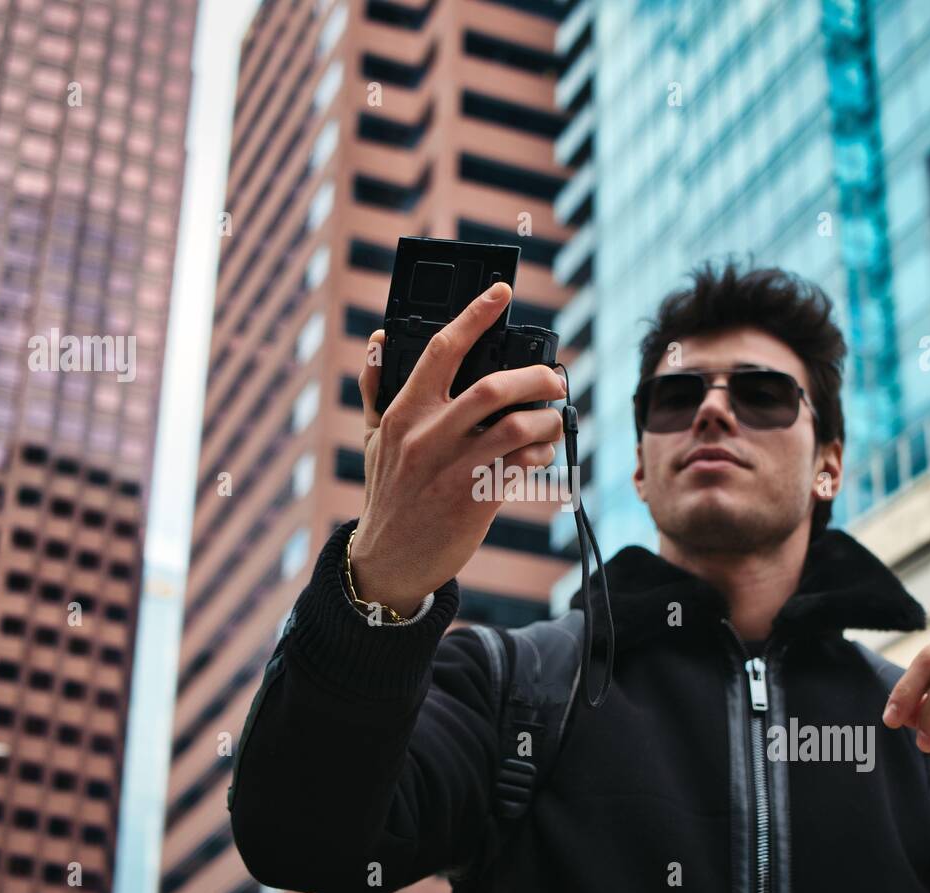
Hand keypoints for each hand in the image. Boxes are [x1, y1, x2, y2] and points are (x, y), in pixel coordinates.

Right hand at [350, 281, 566, 614]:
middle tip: (555, 380)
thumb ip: (376, 388)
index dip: (474, 316)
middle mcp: (427, 437)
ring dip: (544, 421)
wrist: (389, 561)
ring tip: (552, 421)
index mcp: (404, 413)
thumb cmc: (387, 494)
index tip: (501, 293)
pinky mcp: (474, 500)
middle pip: (491, 389)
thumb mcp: (374, 440)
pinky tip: (541, 454)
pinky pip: (520, 467)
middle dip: (534, 378)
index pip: (440, 351)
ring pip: (514, 428)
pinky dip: (540, 455)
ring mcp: (452, 469)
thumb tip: (377, 338)